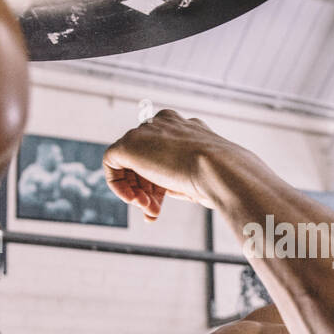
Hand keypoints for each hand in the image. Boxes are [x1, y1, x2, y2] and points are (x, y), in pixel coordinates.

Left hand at [103, 110, 237, 220]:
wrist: (221, 169)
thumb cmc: (221, 178)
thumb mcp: (204, 176)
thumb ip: (182, 179)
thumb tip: (171, 195)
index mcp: (187, 128)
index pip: (164, 153)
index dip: (161, 183)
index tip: (163, 202)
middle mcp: (166, 124)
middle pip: (146, 158)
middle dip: (148, 189)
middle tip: (154, 210)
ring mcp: (147, 131)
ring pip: (130, 162)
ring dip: (137, 191)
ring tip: (150, 209)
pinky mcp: (129, 143)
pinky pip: (111, 161)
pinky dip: (118, 184)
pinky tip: (134, 200)